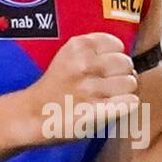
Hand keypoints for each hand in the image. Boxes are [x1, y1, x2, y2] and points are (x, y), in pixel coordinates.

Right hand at [24, 32, 139, 143]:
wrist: (31, 116)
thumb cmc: (55, 88)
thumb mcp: (67, 57)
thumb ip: (93, 51)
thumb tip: (126, 60)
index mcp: (77, 46)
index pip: (117, 45)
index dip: (114, 57)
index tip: (104, 68)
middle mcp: (84, 64)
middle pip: (126, 63)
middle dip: (121, 74)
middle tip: (108, 85)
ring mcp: (90, 88)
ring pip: (131, 83)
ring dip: (124, 92)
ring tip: (108, 98)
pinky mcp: (97, 112)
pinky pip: (130, 102)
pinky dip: (126, 106)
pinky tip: (114, 108)